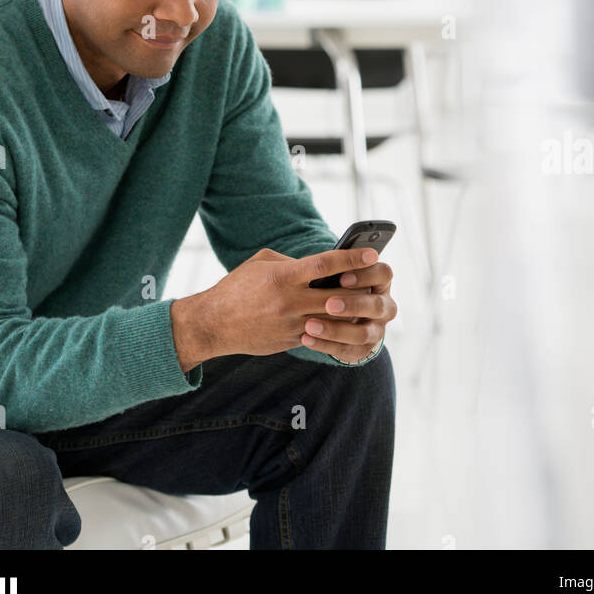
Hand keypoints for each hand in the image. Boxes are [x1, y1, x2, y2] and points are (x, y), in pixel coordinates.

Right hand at [170, 246, 396, 368]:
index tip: (372, 253)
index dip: (351, 258)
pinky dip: (334, 327)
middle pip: (338, 295)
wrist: (213, 324)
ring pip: (334, 320)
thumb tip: (317, 266)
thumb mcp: (261, 263)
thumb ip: (291, 262)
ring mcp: (292, 324)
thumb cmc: (237, 288)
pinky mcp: (291, 341)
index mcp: (284, 276)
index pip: (325, 265)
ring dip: (354, 312)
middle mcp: (291, 301)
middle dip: (362, 288)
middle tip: (380, 281)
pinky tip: (347, 321)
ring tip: (369, 303)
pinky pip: (320, 334)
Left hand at [300, 254, 396, 362]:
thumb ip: (330, 264)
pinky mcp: (363, 349)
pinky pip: (349, 351)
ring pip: (363, 334)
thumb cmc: (331, 281)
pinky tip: (305, 338)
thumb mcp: (333, 269)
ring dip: (337, 330)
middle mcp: (384, 305)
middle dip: (352, 305)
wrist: (334, 311)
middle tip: (328, 304)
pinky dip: (327, 346)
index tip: (342, 277)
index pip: (383, 273)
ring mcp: (377, 329)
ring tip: (309, 325)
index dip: (365, 275)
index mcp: (380, 280)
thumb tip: (306, 261)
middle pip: (376, 305)